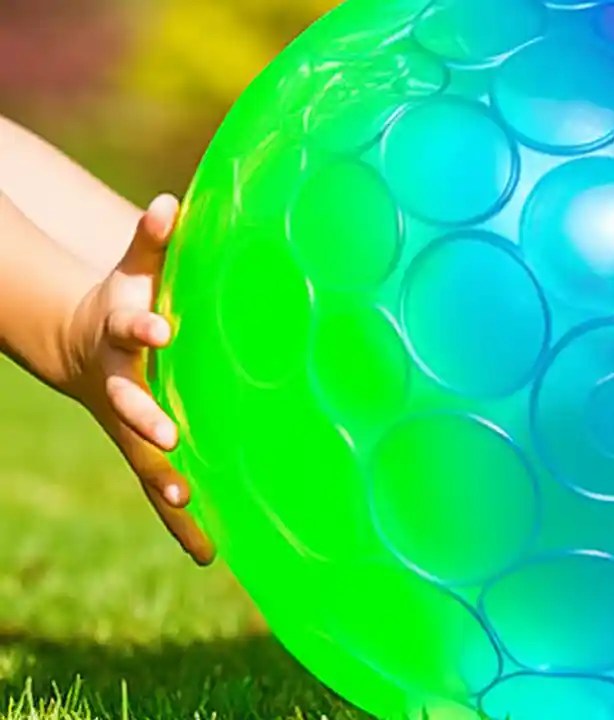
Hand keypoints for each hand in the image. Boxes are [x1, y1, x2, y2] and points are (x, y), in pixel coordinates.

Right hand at [64, 195, 214, 564]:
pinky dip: (182, 522)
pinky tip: (210, 555)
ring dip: (166, 487)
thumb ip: (152, 241)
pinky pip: (158, 489)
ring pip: (144, 461)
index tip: (163, 331)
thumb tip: (170, 203)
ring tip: (194, 514)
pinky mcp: (140, 452)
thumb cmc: (125, 300)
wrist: (83, 345)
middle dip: (149, 423)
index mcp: (123, 337)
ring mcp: (127, 425)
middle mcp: (121, 387)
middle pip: (131, 406)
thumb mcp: (134, 269)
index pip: (133, 330)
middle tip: (171, 440)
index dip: (145, 330)